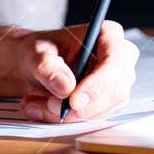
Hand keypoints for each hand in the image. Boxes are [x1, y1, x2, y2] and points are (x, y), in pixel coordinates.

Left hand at [13, 20, 138, 122]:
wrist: (34, 64)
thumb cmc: (40, 51)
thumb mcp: (34, 52)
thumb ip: (47, 66)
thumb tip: (66, 86)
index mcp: (107, 34)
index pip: (115, 60)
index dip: (98, 83)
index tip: (74, 100)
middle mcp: (118, 58)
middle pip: (115, 90)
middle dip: (83, 105)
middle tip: (51, 106)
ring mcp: (117, 81)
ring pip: (105, 108)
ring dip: (72, 114)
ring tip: (42, 105)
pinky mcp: (108, 100)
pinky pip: (96, 117)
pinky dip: (71, 118)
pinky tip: (49, 108)